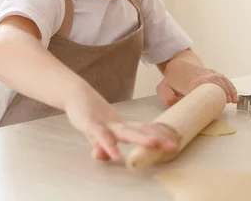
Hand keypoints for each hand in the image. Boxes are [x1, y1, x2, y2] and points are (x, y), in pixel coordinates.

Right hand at [64, 83, 178, 161]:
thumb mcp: (96, 134)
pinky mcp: (91, 125)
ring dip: (140, 138)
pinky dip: (109, 146)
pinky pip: (102, 137)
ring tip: (154, 144)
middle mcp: (117, 124)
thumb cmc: (90, 114)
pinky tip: (117, 156)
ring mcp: (105, 123)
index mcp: (122, 126)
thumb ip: (101, 145)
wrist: (75, 94)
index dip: (159, 135)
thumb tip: (101, 155)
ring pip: (125, 132)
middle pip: (140, 131)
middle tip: (173, 145)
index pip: (144, 130)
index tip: (175, 140)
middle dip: (157, 138)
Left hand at [156, 57, 238, 105]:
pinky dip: (230, 87)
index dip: (208, 94)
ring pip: (221, 80)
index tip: (214, 102)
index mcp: (190, 81)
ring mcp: (209, 74)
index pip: (201, 86)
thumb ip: (168, 98)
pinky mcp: (214, 74)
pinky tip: (234, 96)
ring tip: (232, 101)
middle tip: (225, 103)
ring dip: (228, 90)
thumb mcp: (163, 88)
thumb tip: (177, 105)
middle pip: (214, 83)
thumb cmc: (172, 79)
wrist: (179, 64)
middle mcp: (201, 76)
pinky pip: (224, 79)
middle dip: (221, 93)